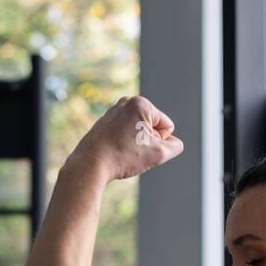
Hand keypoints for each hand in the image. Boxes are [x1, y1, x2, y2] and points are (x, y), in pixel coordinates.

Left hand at [68, 95, 183, 182]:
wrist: (91, 163)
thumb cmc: (124, 156)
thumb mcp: (158, 154)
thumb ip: (174, 146)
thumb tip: (174, 142)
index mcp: (141, 103)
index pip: (167, 126)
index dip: (161, 142)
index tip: (143, 148)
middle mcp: (127, 101)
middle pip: (153, 127)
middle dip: (148, 142)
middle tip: (132, 151)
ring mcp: (115, 110)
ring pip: (139, 132)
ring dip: (137, 144)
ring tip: (123, 151)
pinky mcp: (106, 121)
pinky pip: (126, 134)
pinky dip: (125, 144)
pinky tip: (115, 150)